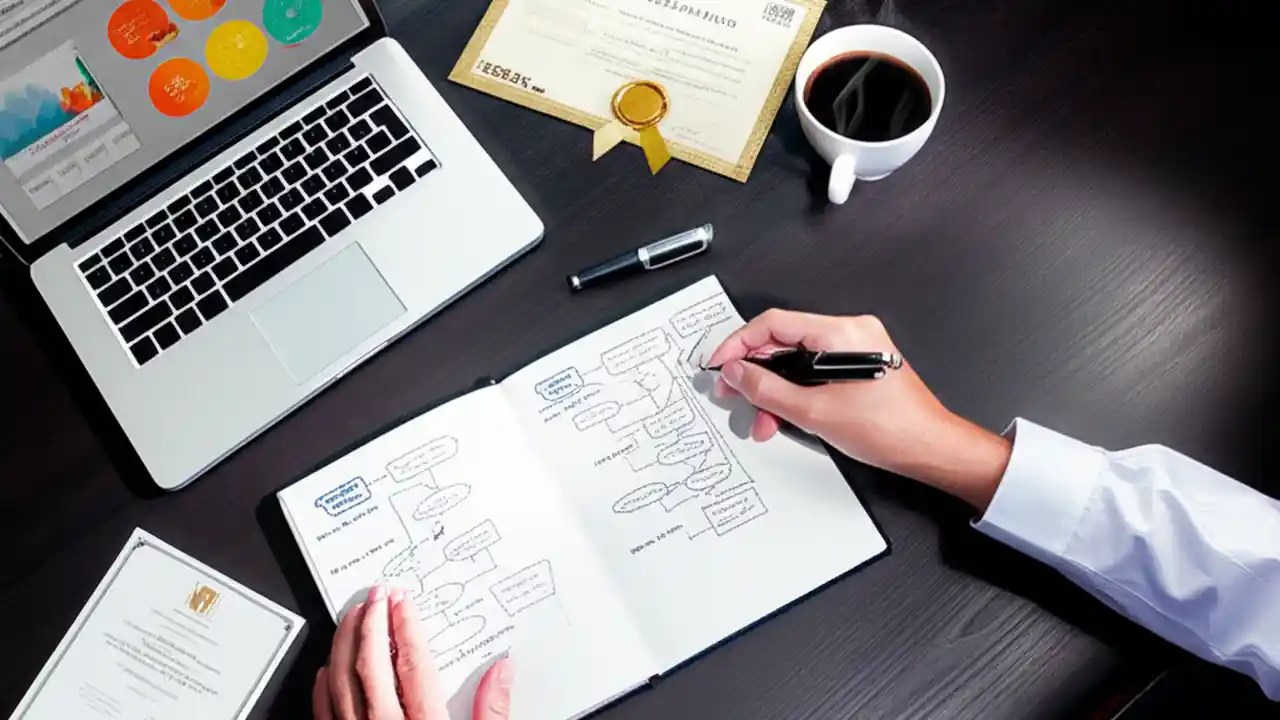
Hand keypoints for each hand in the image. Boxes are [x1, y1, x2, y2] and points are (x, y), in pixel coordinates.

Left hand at [314, 585, 510, 719]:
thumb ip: (491, 711)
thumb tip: (502, 671)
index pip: (412, 665)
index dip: (408, 627)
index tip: (405, 601)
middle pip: (372, 666)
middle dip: (373, 622)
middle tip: (378, 594)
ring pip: (342, 682)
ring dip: (346, 643)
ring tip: (353, 616)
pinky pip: (325, 711)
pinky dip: (326, 685)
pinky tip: (329, 665)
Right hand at [706, 310, 1010, 509]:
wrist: (930, 448)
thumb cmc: (891, 430)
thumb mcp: (815, 413)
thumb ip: (768, 390)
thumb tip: (738, 373)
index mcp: (842, 332)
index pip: (774, 323)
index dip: (739, 343)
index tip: (721, 364)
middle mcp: (851, 332)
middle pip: (784, 341)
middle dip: (756, 373)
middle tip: (734, 394)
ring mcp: (856, 348)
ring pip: (797, 360)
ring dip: (775, 390)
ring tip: (764, 419)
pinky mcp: (859, 365)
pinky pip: (816, 370)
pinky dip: (796, 392)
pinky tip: (785, 416)